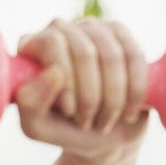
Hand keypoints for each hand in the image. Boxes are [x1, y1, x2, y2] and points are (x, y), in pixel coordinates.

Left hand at [14, 17, 150, 161]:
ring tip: (104, 122)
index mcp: (31, 44)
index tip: (70, 112)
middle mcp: (60, 29)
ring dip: (113, 98)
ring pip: (112, 55)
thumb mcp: (36, 127)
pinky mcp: (121, 34)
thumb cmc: (61, 129)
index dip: (67, 79)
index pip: (53, 44)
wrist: (98, 136)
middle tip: (87, 123)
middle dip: (90, 96)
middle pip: (84, 50)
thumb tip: (54, 73)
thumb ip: (30, 104)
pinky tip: (128, 111)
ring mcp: (92, 28)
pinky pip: (135, 56)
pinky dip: (135, 89)